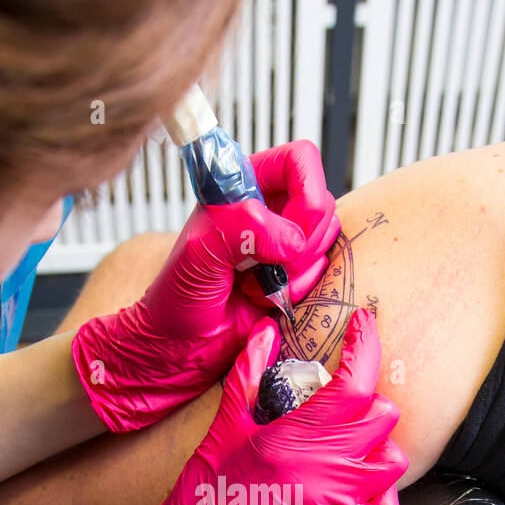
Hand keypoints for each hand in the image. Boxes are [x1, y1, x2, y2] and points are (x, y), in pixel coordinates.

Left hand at [72, 140, 339, 433]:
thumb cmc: (179, 294)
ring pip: (325, 242)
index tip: (288, 225)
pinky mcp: (296, 276)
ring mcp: (286, 243)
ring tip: (253, 282)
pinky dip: (295, 292)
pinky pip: (321, 274)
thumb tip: (290, 240)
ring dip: (294, 271)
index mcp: (246, 184)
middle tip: (260, 262)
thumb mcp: (200, 250)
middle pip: (322, 205)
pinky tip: (262, 298)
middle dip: (298, 242)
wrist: (182, 344)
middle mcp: (271, 209)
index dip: (306, 190)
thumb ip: (243, 228)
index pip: (300, 161)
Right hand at [128, 308, 407, 504]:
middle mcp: (327, 469)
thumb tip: (266, 330)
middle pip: (381, 416)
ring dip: (378, 442)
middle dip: (366, 398)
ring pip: (392, 458)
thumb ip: (249, 374)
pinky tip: (357, 477)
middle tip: (341, 399)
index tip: (363, 324)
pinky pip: (388, 501)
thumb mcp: (225, 426)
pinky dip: (381, 485)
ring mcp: (341, 502)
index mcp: (295, 438)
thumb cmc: (210, 492)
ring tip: (350, 440)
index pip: (353, 383)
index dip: (365, 345)